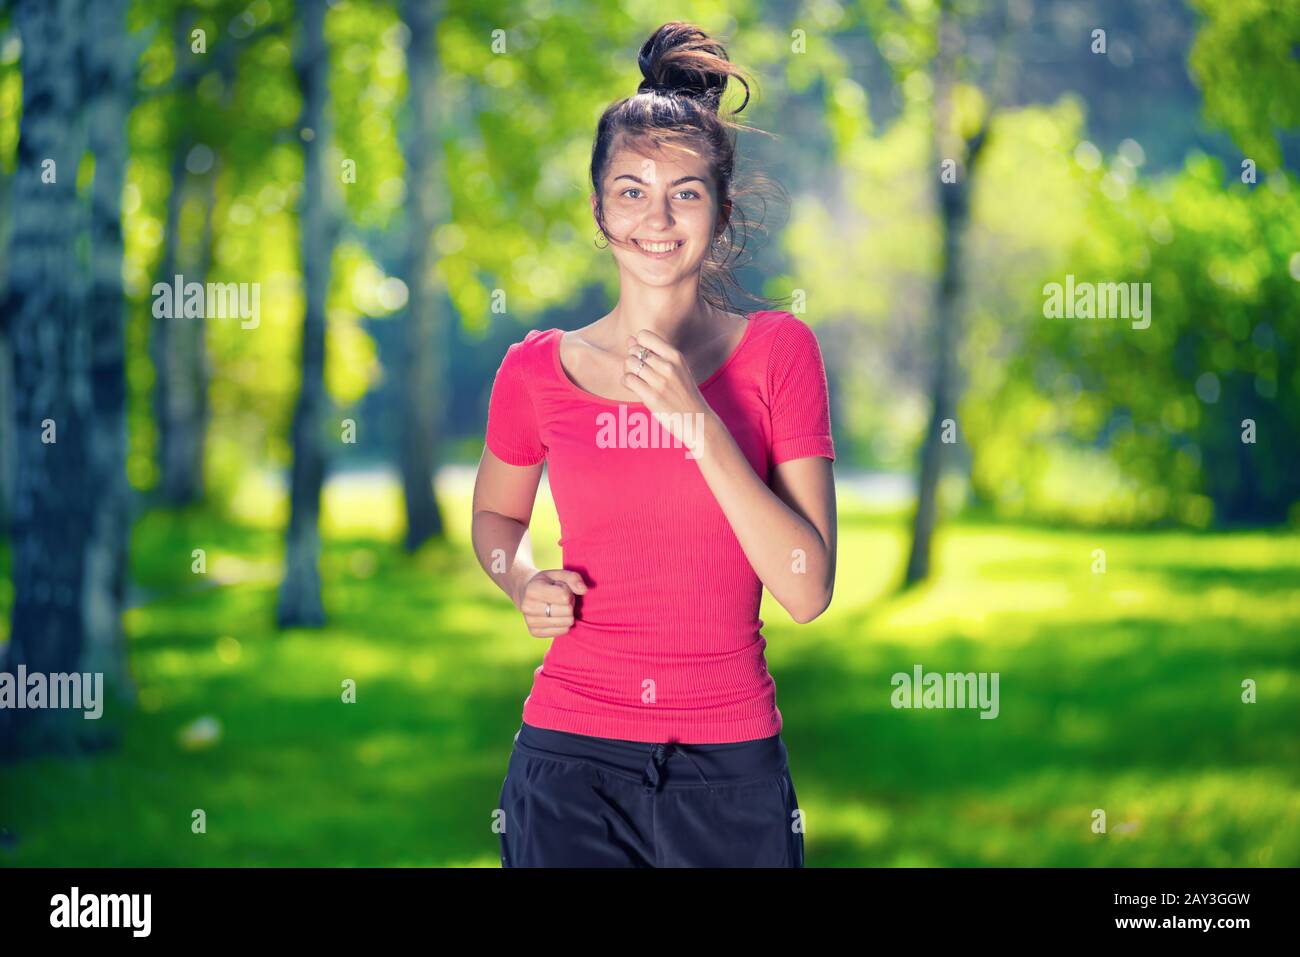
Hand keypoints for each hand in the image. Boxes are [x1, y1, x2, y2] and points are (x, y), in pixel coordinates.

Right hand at [514, 569, 586, 637]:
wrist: (525, 592)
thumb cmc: (547, 582)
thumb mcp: (558, 574)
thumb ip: (573, 578)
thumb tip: (584, 590)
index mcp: (532, 590)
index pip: (565, 596)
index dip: (568, 591)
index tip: (561, 588)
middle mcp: (528, 607)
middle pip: (567, 611)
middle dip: (569, 603)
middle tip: (560, 599)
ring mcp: (530, 622)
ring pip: (567, 623)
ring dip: (567, 614)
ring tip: (558, 606)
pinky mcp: (535, 632)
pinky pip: (563, 631)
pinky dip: (564, 623)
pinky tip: (556, 615)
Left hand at [622, 330, 712, 454]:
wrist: (697, 420)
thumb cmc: (684, 394)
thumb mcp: (677, 369)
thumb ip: (654, 354)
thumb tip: (630, 339)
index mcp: (675, 356)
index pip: (644, 335)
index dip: (639, 344)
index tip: (644, 356)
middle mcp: (668, 366)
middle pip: (634, 350)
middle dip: (632, 359)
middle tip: (640, 372)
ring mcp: (660, 382)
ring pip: (629, 363)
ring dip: (628, 371)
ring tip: (638, 380)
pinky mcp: (651, 397)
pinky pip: (627, 379)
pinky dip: (626, 382)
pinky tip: (635, 388)